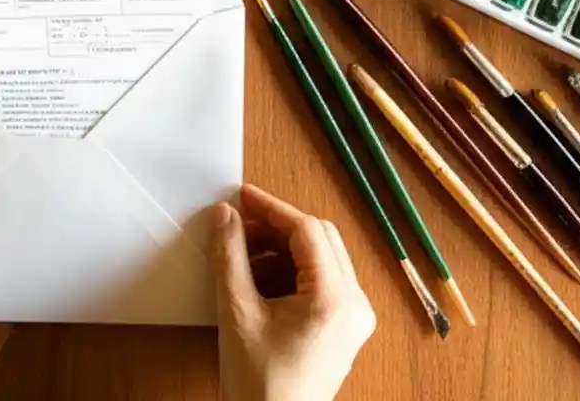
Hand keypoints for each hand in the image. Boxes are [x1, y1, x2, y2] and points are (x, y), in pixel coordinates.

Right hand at [212, 184, 375, 400]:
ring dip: (282, 249)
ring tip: (241, 257)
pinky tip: (257, 280)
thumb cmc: (259, 386)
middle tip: (238, 225)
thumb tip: (224, 216)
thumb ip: (229, 256)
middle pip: (320, 240)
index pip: (308, 231)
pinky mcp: (343, 330)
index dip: (272, 208)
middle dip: (277, 228)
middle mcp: (355, 305)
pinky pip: (322, 283)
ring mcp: (353, 319)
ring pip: (322, 259)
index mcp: (335, 299)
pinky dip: (291, 272)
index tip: (241, 197)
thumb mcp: (237, 313)